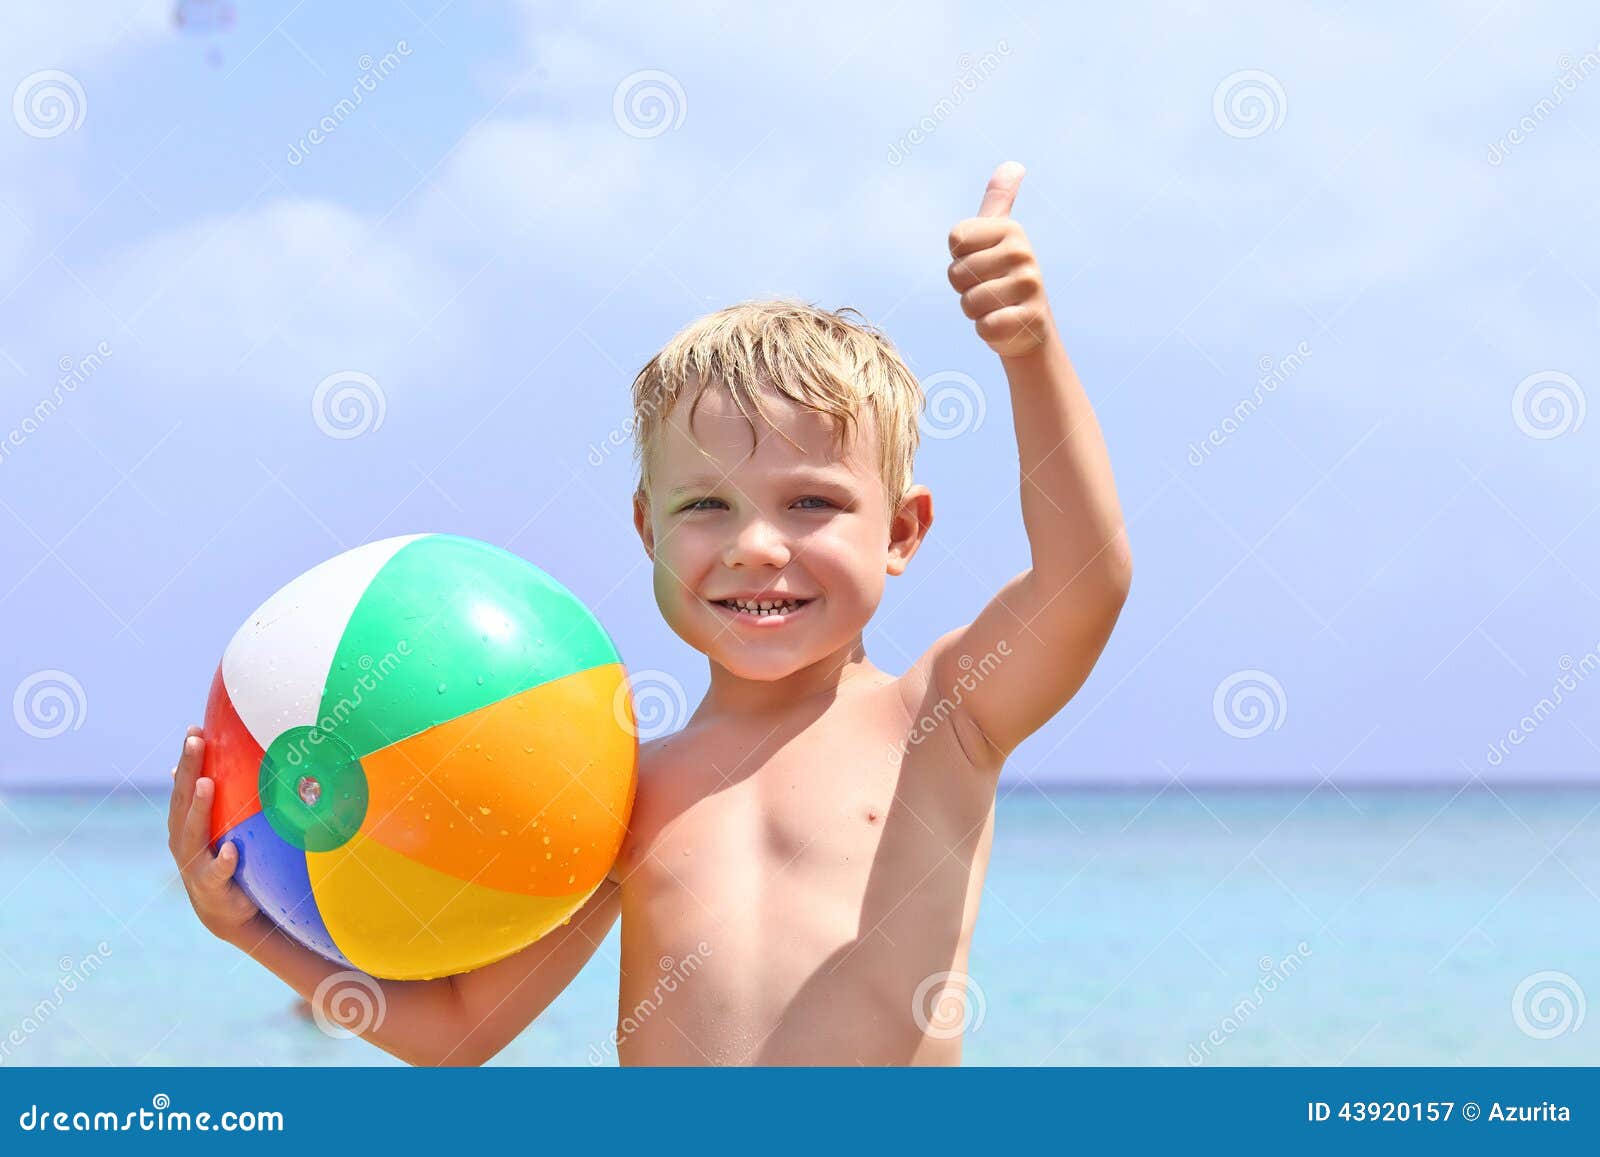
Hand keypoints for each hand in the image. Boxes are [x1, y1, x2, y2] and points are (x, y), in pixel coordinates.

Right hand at [167, 727, 260, 943]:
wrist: (226, 911)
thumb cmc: (223, 860)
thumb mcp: (216, 829)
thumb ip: (210, 801)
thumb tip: (196, 766)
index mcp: (185, 822)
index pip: (185, 783)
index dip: (189, 757)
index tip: (195, 729)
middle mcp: (184, 839)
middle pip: (184, 799)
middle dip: (190, 769)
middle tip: (196, 741)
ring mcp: (195, 863)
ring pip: (194, 832)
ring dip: (200, 808)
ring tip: (207, 783)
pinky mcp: (212, 887)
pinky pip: (218, 873)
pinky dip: (223, 861)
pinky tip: (230, 850)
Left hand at [947, 161, 1053, 358]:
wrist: (1029, 326)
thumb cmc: (1002, 278)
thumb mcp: (998, 236)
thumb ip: (999, 200)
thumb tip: (1014, 164)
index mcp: (1010, 230)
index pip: (955, 242)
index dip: (959, 259)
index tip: (981, 264)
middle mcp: (1023, 253)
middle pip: (957, 274)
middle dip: (965, 289)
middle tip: (989, 289)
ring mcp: (1029, 286)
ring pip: (969, 302)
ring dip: (975, 311)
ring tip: (996, 306)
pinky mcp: (1030, 319)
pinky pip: (985, 326)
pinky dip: (987, 331)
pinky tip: (1005, 324)